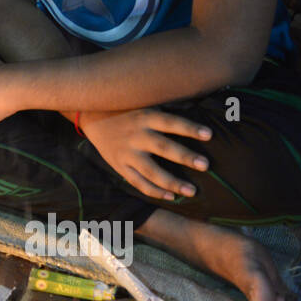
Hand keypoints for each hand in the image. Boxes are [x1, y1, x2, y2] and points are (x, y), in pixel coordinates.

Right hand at [80, 108, 212, 202]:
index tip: (209, 135)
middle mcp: (136, 135)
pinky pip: (138, 182)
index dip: (189, 128)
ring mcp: (127, 153)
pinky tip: (171, 196)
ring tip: (191, 191)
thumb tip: (196, 109)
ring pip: (151, 171)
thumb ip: (163, 112)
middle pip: (163, 147)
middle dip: (185, 157)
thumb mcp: (143, 103)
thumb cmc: (126, 109)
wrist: (91, 117)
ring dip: (172, 182)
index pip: (171, 123)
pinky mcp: (119, 165)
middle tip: (205, 165)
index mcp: (145, 117)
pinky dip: (154, 191)